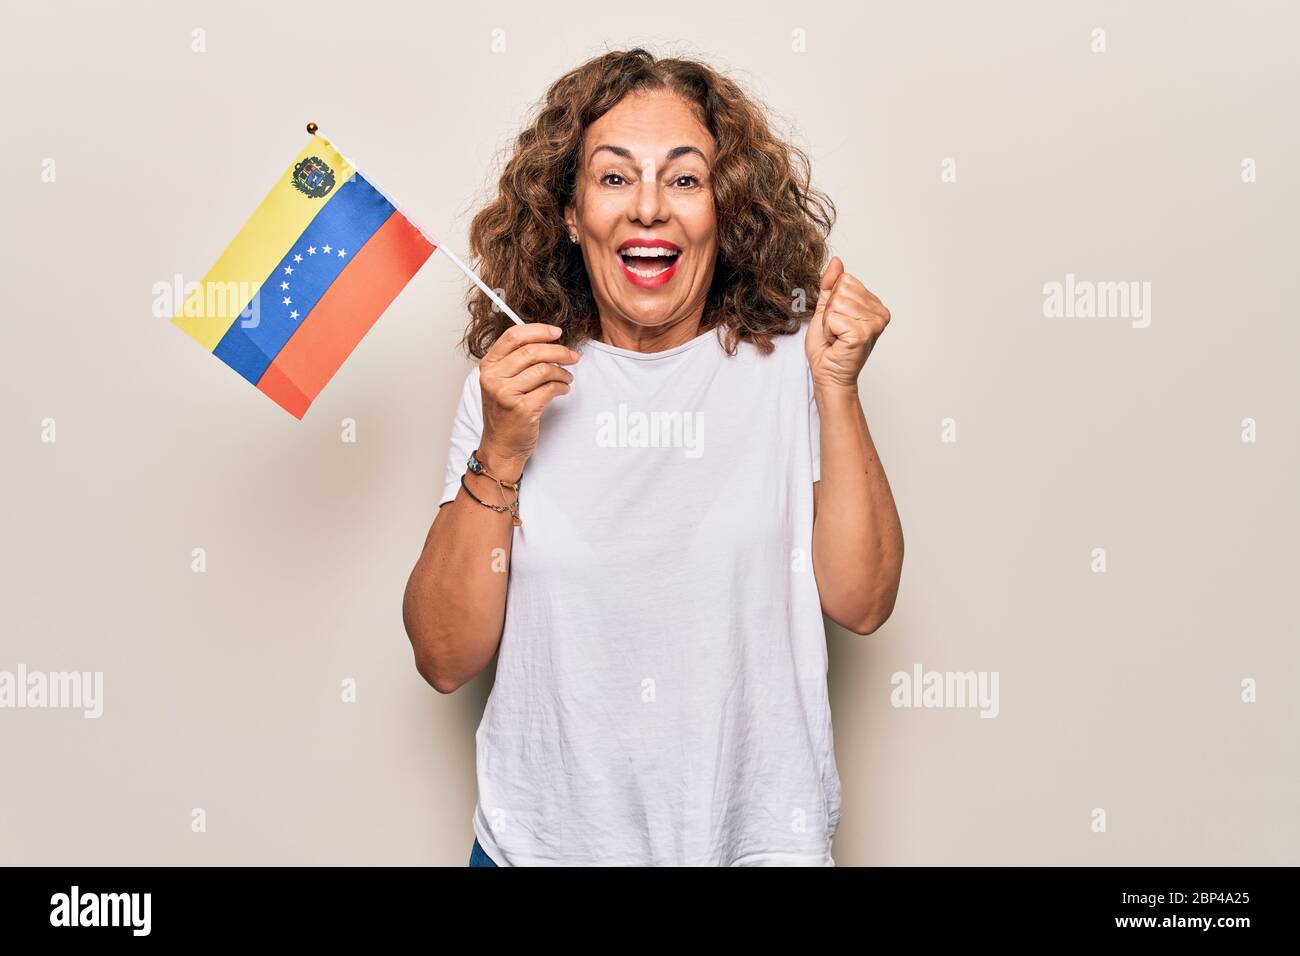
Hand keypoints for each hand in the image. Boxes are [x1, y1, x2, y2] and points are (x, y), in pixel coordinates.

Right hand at [477, 323, 578, 476]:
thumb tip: (547, 340)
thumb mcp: (501, 382)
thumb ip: (516, 360)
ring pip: (544, 370)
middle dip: (559, 351)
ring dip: (562, 372)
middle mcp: (494, 378)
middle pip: (532, 351)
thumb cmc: (504, 413)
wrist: (500, 446)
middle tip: (573, 356)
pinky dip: (562, 387)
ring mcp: (506, 394)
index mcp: (488, 366)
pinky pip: (550, 389)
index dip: (539, 330)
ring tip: (567, 378)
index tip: (557, 333)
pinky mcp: (522, 409)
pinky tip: (563, 389)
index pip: (513, 336)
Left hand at [805, 256, 890, 390]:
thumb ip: (831, 285)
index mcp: (874, 305)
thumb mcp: (826, 309)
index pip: (846, 280)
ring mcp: (874, 323)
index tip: (837, 321)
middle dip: (830, 311)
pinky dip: (828, 331)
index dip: (833, 301)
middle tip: (835, 331)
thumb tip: (837, 262)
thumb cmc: (828, 347)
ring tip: (836, 337)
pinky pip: (834, 317)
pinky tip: (837, 342)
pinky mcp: (863, 333)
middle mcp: (880, 313)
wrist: (828, 374)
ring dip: (828, 322)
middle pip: (841, 289)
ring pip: (837, 303)